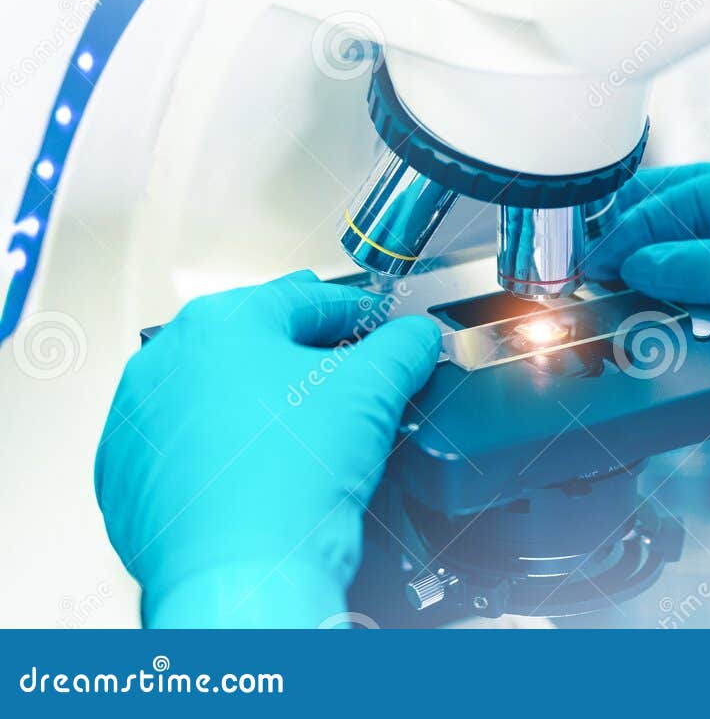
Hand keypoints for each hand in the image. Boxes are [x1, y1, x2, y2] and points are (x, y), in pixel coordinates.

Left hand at [94, 271, 440, 627]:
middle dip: (308, 358)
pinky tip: (265, 473)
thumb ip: (402, 347)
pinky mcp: (127, 478)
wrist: (242, 577)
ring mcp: (136, 422)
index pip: (310, 300)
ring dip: (263, 404)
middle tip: (351, 381)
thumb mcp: (373, 392)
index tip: (383, 331)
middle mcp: (162, 362)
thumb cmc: (288, 485)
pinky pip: (189, 447)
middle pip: (257, 342)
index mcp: (217, 322)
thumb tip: (414, 339)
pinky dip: (227, 451)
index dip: (362, 315)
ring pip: (218, 394)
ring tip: (310, 436)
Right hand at [586, 154, 709, 471]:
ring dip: (674, 289)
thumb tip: (649, 262)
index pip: (699, 192)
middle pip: (698, 225)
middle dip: (648, 246)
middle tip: (597, 277)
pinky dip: (707, 324)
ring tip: (629, 309)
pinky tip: (681, 337)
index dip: (644, 223)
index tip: (600, 257)